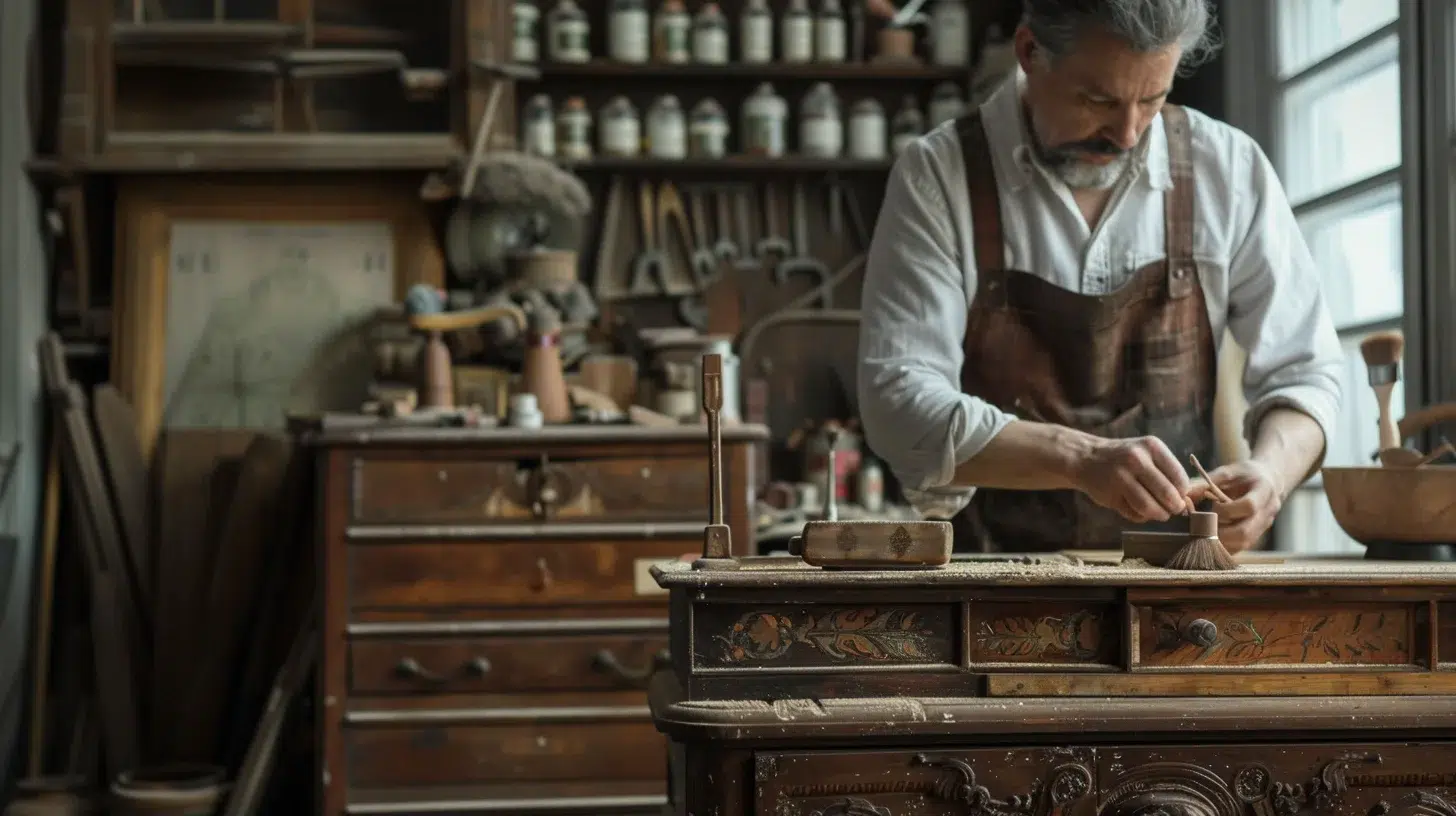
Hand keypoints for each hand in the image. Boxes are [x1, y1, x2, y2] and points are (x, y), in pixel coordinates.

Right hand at [1071, 436, 1192, 522]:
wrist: (1086, 457)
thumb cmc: (1125, 458)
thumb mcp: (1146, 454)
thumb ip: (1167, 473)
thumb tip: (1187, 501)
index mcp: (1151, 446)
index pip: (1179, 477)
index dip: (1183, 493)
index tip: (1179, 497)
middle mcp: (1136, 459)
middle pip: (1167, 494)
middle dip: (1174, 507)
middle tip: (1173, 510)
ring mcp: (1120, 477)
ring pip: (1149, 507)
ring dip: (1159, 515)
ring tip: (1159, 514)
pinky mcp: (1110, 495)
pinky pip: (1133, 514)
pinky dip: (1141, 517)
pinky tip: (1138, 509)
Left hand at [1185, 459, 1284, 552]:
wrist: (1270, 480)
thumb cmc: (1246, 474)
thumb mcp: (1229, 471)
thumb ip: (1207, 481)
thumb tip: (1184, 494)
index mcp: (1264, 490)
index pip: (1249, 506)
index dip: (1227, 510)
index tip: (1213, 505)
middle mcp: (1268, 511)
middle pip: (1245, 532)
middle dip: (1219, 531)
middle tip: (1202, 525)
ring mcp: (1264, 526)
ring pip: (1243, 543)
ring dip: (1220, 541)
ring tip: (1204, 531)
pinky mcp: (1257, 535)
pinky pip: (1241, 547)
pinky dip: (1224, 546)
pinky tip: (1210, 537)